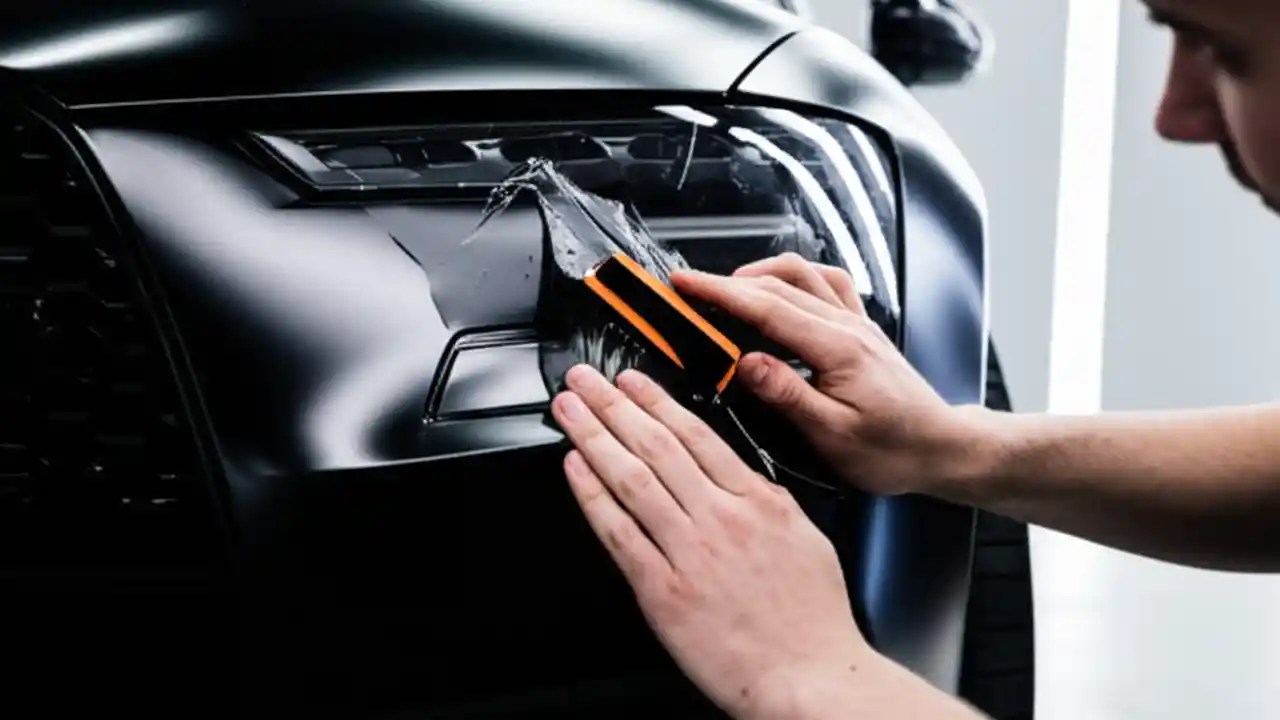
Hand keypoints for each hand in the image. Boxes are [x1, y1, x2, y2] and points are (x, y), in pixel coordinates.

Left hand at [552, 364, 872, 719]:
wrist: (810, 677)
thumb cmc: (812, 620)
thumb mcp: (805, 539)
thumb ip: (768, 502)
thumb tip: (741, 479)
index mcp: (758, 502)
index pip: (696, 435)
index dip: (656, 401)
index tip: (631, 380)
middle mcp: (721, 520)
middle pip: (655, 446)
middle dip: (613, 405)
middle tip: (584, 379)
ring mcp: (689, 553)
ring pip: (631, 479)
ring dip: (594, 437)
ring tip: (570, 410)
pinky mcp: (663, 592)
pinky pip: (620, 534)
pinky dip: (593, 497)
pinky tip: (575, 470)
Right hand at [670, 253, 1000, 496]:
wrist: (941, 449)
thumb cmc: (894, 450)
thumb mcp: (834, 435)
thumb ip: (787, 396)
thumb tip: (745, 364)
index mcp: (837, 348)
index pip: (766, 308)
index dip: (719, 292)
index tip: (683, 284)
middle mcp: (848, 326)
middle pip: (778, 285)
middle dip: (725, 282)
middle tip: (687, 289)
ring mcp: (856, 323)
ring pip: (802, 275)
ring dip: (759, 274)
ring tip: (725, 290)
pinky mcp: (860, 329)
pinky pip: (826, 283)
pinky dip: (795, 279)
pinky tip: (779, 291)